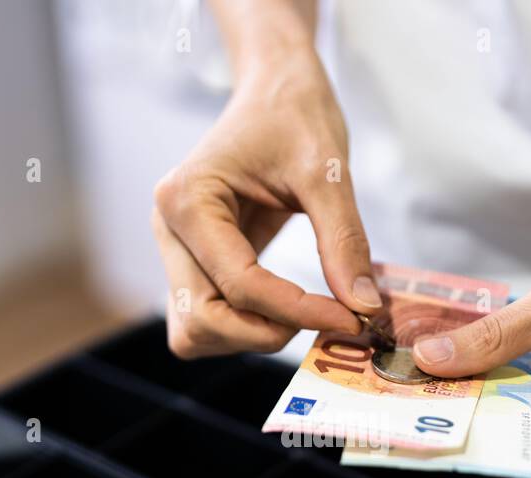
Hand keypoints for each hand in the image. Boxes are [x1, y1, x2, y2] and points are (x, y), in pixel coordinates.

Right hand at [151, 53, 380, 357]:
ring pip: (196, 330)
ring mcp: (175, 249)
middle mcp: (168, 229)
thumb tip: (362, 306)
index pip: (239, 284)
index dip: (297, 311)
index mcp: (187, 200)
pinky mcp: (192, 262)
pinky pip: (208, 319)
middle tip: (323, 318)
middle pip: (201, 319)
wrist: (274, 89)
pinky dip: (245, 327)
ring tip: (304, 310)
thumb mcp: (327, 172)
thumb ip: (344, 241)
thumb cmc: (295, 114)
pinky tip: (286, 308)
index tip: (352, 316)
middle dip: (264, 331)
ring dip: (250, 335)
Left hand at [409, 206, 530, 459]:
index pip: (523, 433)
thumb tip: (431, 361)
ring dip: (494, 384)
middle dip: (476, 398)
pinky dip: (521, 375)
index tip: (414, 407)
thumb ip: (497, 337)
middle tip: (412, 379)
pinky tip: (482, 355)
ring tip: (437, 365)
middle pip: (528, 425)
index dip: (468, 416)